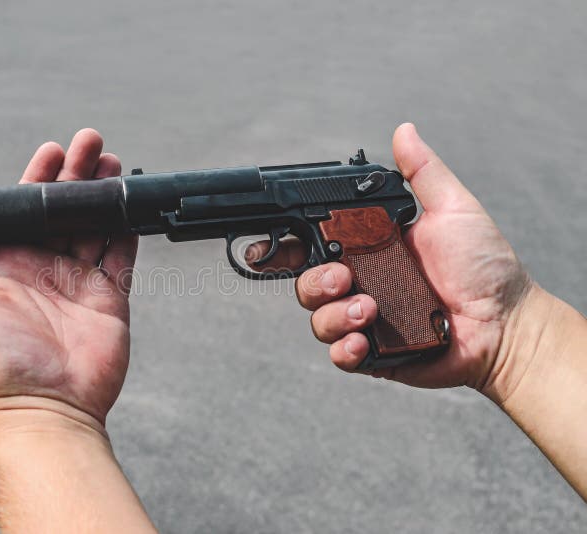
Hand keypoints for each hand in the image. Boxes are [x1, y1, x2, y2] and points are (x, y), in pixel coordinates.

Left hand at [0, 129, 136, 427]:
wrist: (45, 408)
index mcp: (10, 264)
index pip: (24, 210)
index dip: (38, 179)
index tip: (51, 152)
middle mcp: (46, 267)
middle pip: (63, 209)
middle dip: (77, 175)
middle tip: (90, 143)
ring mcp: (80, 280)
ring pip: (95, 224)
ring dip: (103, 193)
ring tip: (111, 164)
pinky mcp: (110, 296)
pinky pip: (121, 254)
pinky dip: (126, 228)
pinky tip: (128, 202)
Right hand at [250, 124, 533, 397]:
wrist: (505, 325)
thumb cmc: (485, 267)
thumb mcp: (453, 209)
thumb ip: (422, 172)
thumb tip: (404, 130)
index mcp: (368, 250)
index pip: (312, 245)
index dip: (285, 246)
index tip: (268, 245)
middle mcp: (359, 284)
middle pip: (305, 281)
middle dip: (313, 280)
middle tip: (343, 277)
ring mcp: (363, 320)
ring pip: (317, 318)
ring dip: (332, 314)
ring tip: (368, 310)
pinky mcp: (373, 355)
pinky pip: (339, 355)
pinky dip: (343, 348)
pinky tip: (362, 340)